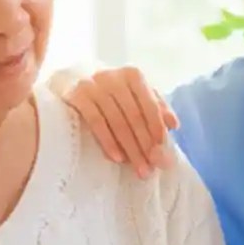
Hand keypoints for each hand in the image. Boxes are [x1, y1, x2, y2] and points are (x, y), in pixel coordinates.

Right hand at [62, 66, 178, 177]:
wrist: (70, 78)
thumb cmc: (109, 91)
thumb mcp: (133, 94)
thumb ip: (155, 106)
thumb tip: (174, 125)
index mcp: (133, 75)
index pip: (150, 105)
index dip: (157, 130)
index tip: (162, 152)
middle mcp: (114, 77)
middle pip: (135, 116)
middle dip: (145, 145)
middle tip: (152, 167)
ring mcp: (94, 85)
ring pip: (117, 122)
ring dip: (130, 149)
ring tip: (139, 169)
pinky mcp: (77, 95)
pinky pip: (96, 122)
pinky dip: (108, 141)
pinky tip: (117, 158)